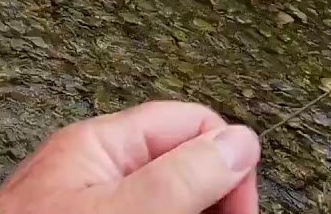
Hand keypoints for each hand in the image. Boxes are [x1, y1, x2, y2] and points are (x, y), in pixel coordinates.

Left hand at [0, 102, 260, 213]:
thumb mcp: (120, 211)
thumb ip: (181, 177)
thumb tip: (242, 140)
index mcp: (100, 146)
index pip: (190, 124)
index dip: (227, 163)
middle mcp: (95, 175)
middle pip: (181, 171)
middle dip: (210, 205)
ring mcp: (88, 208)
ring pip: (162, 206)